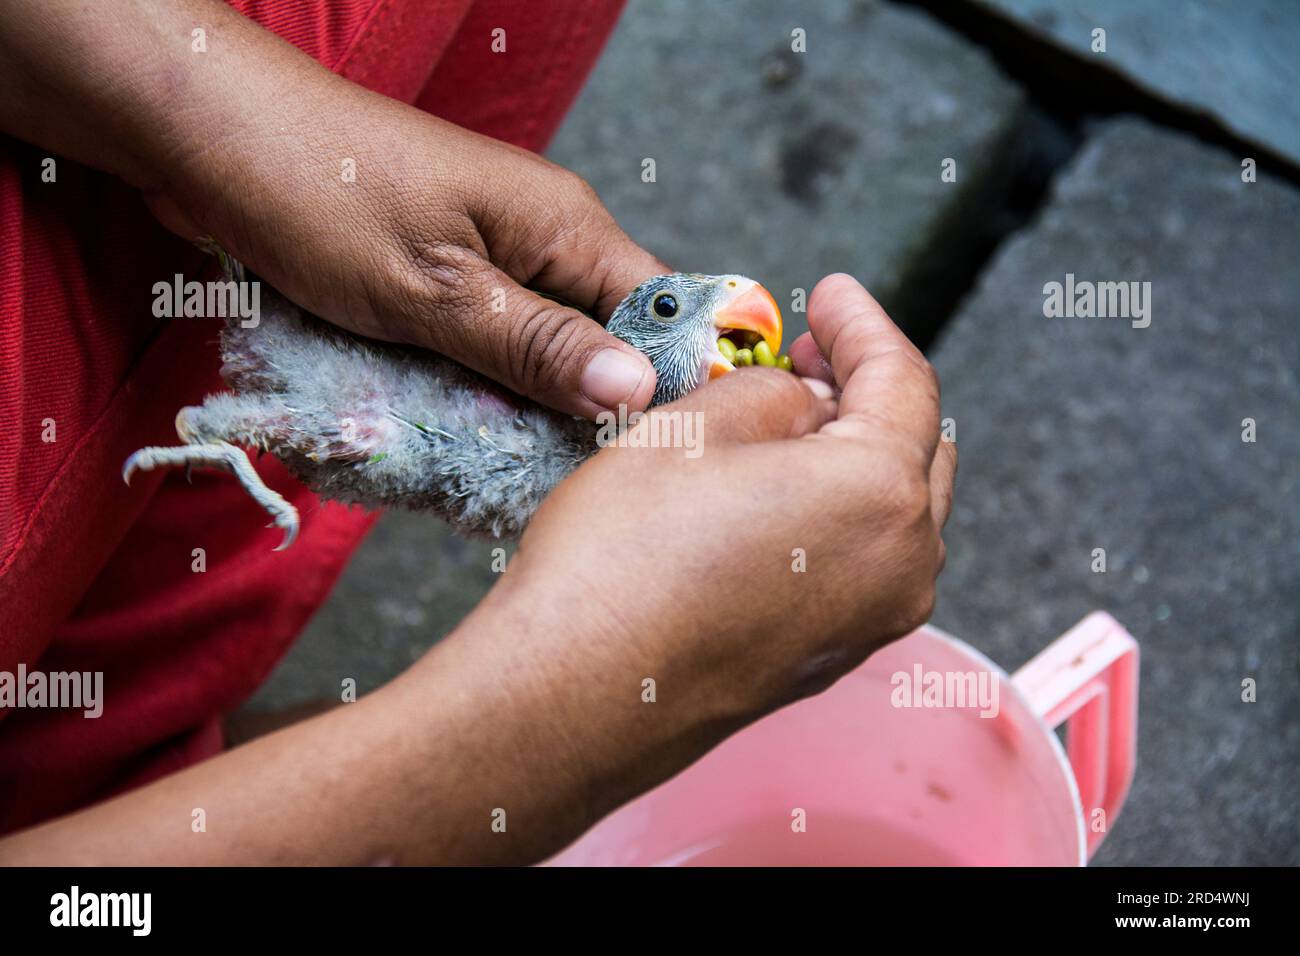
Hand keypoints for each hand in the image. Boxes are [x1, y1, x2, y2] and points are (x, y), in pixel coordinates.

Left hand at [1, 0, 663, 419]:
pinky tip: (460, 436)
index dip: (662, 390)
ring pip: (543, 356)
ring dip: (525, 411)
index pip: (661, 315)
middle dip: (586, 415)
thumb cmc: (317, 195)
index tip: (640, 464)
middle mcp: (543, 244)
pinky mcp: (447, 285)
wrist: (206, 139)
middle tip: (559, 486)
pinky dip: (478, 392)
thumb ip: (535, 343)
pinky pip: (489, 350)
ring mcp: (493, 264)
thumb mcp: (432, 288)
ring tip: (506, 473)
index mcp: (564, 228)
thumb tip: (636, 391)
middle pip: (604, 346)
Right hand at [468, 273, 955, 830]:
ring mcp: (871, 621)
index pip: (902, 380)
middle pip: (917, 449)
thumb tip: (805, 404)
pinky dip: (837, 512)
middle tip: (812, 351)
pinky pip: (861, 562)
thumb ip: (773, 394)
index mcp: (881, 491)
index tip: (831, 294)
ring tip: (788, 419)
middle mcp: (902, 565)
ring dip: (853, 453)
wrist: (573, 694)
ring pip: (893, 512)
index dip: (863, 323)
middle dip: (869, 388)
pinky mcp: (830, 657)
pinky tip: (778, 493)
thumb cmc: (622, 557)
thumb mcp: (693, 426)